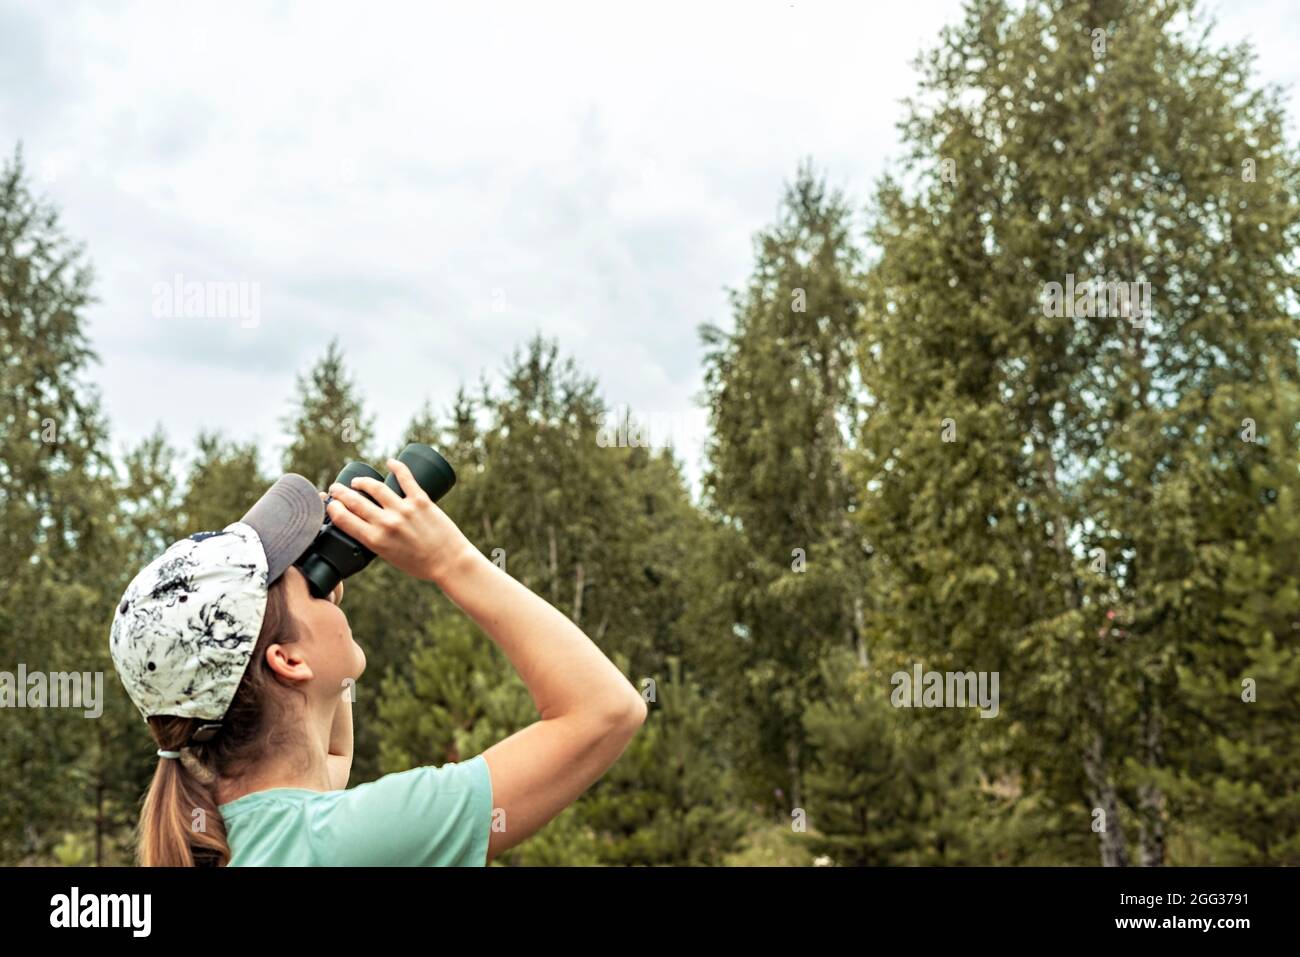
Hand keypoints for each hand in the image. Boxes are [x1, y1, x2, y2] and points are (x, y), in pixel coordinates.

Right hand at [324, 457, 472, 583]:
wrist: (450, 563)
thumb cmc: (420, 565)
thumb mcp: (389, 557)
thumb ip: (376, 541)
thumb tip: (365, 526)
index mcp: (375, 540)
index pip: (342, 518)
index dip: (332, 507)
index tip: (330, 503)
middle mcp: (386, 523)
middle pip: (354, 500)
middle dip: (340, 492)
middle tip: (336, 489)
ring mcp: (403, 509)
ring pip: (375, 486)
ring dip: (362, 481)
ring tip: (357, 482)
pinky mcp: (421, 500)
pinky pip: (406, 478)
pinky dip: (397, 467)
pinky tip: (390, 462)